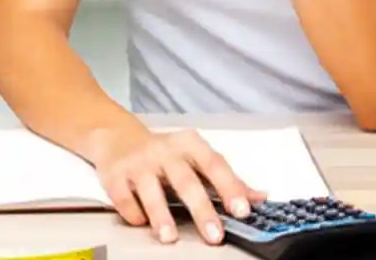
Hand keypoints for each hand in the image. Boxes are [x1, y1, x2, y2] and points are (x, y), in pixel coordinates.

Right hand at [87, 125, 265, 244]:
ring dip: (161, 215)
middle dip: (201, 209)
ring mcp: (138, 163)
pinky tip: (142, 224)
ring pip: (151, 190)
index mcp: (189, 145)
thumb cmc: (164, 152)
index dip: (230, 187)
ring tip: (171, 238)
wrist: (116, 137)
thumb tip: (260, 197)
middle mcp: (164, 151)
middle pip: (185, 181)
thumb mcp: (196, 157)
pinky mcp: (114, 176)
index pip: (214, 164)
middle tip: (215, 235)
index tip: (243, 210)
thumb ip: (226, 178)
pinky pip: (124, 198)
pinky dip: (134, 214)